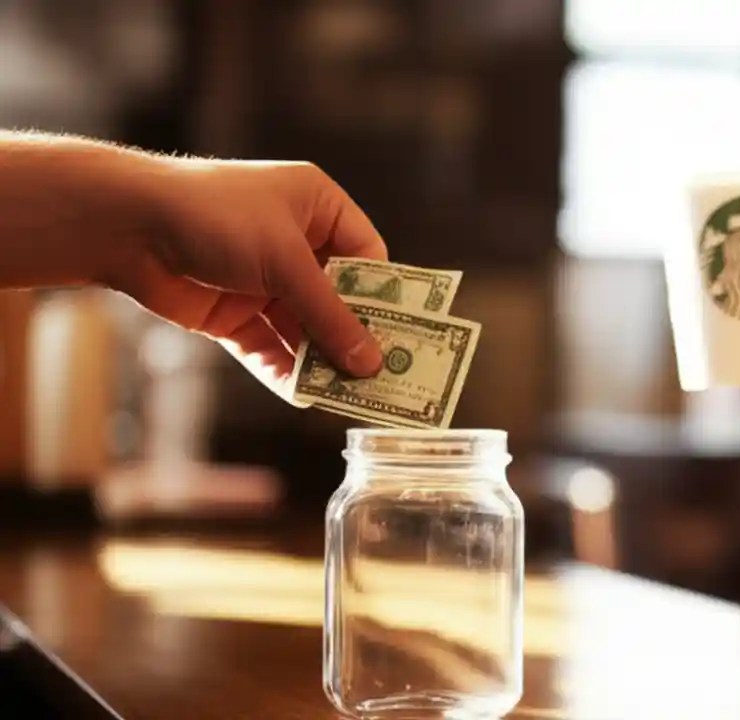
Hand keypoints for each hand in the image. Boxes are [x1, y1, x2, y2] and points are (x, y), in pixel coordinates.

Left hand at [112, 156, 386, 399]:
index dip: (387, 297)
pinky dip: (285, 370)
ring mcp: (263, 280)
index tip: (408, 337)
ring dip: (322, 361)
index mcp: (316, 207)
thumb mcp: (285, 262)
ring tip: (348, 395)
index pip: (369, 256)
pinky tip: (303, 395)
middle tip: (384, 376)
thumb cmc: (215, 216)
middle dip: (355, 337)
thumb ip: (330, 315)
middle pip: (339, 299)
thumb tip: (371, 361)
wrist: (127, 225)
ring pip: (305, 329)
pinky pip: (269, 346)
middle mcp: (295, 242)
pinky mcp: (234, 312)